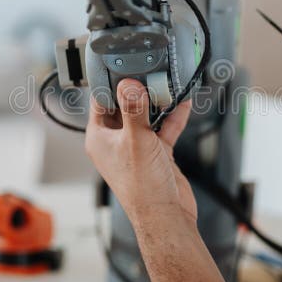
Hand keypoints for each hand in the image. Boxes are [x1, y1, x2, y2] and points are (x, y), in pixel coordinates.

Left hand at [85, 79, 195, 222]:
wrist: (166, 215)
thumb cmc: (142, 188)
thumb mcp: (137, 141)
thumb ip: (134, 110)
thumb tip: (128, 85)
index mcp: (99, 139)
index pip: (99, 102)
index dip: (109, 84)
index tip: (121, 65)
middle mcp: (115, 141)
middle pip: (124, 106)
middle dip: (136, 89)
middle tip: (147, 70)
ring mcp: (136, 147)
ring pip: (145, 116)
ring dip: (156, 101)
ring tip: (166, 82)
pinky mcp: (156, 153)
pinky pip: (163, 128)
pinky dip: (172, 116)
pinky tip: (182, 102)